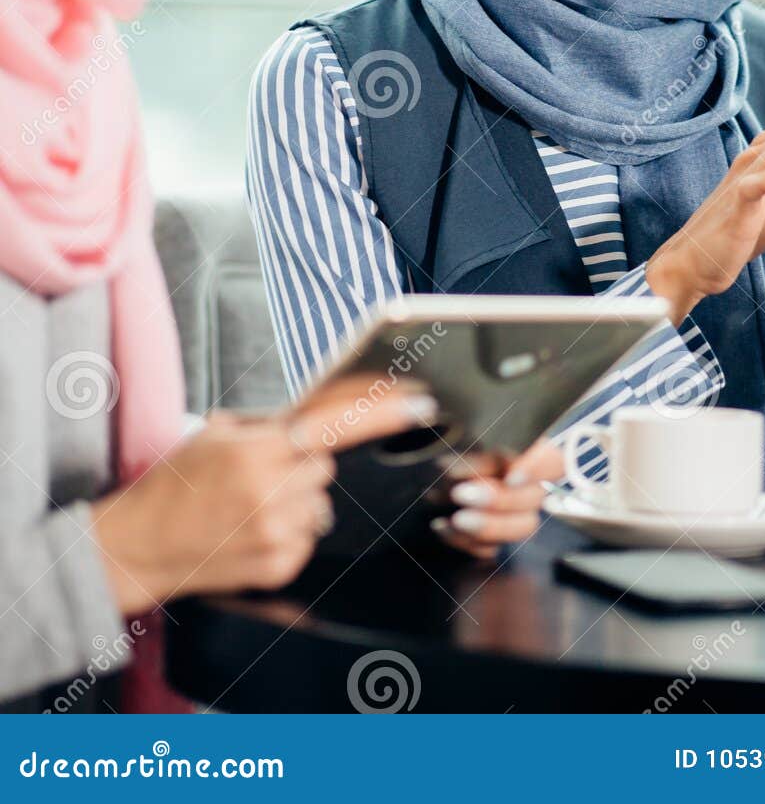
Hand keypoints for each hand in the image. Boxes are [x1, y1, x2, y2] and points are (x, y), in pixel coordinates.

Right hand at [90, 374, 436, 615]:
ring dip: (296, 498)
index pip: (336, 424)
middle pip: (325, 465)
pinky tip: (252, 530)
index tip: (419, 402)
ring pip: (320, 502)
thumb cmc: (175, 483)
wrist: (139, 545)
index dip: (383, 411)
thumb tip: (326, 408)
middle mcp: (273, 491)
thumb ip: (271, 423)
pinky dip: (290, 530)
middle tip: (262, 470)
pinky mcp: (280, 566)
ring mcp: (279, 533)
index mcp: (258, 449)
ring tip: (250, 505)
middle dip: (303, 463)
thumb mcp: (217, 433)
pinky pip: (309, 536)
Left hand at [430, 439, 563, 559]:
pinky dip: (467, 541)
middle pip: (535, 497)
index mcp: (530, 446)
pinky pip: (494, 548)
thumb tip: (459, 438)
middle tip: (461, 494)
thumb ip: (472, 431)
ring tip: (455, 519)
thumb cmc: (444, 436)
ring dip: (489, 525)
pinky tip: (442, 526)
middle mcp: (529, 480)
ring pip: (522, 526)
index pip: (552, 458)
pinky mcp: (496, 537)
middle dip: (498, 498)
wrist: (421, 464)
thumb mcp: (459, 426)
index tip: (511, 477)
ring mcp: (516, 511)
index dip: (537, 469)